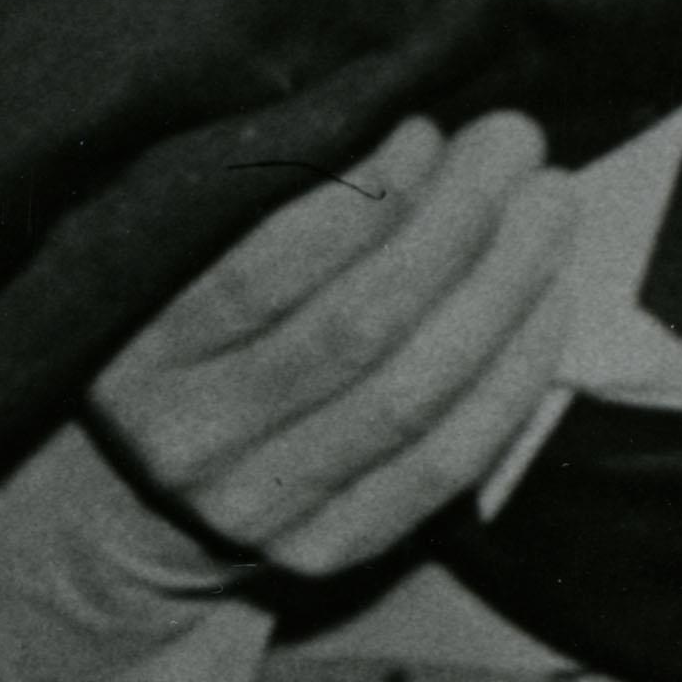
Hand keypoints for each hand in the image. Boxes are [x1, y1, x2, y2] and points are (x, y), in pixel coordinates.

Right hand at [88, 109, 579, 584]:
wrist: (139, 497)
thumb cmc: (172, 341)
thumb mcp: (167, 269)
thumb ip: (246, 211)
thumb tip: (407, 136)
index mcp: (132, 359)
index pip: (258, 276)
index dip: (356, 201)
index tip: (423, 131)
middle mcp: (190, 444)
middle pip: (352, 330)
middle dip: (452, 226)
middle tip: (514, 143)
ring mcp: (261, 510)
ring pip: (410, 395)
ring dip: (499, 289)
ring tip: (550, 205)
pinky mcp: (329, 550)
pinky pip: (445, 462)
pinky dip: (510, 378)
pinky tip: (549, 300)